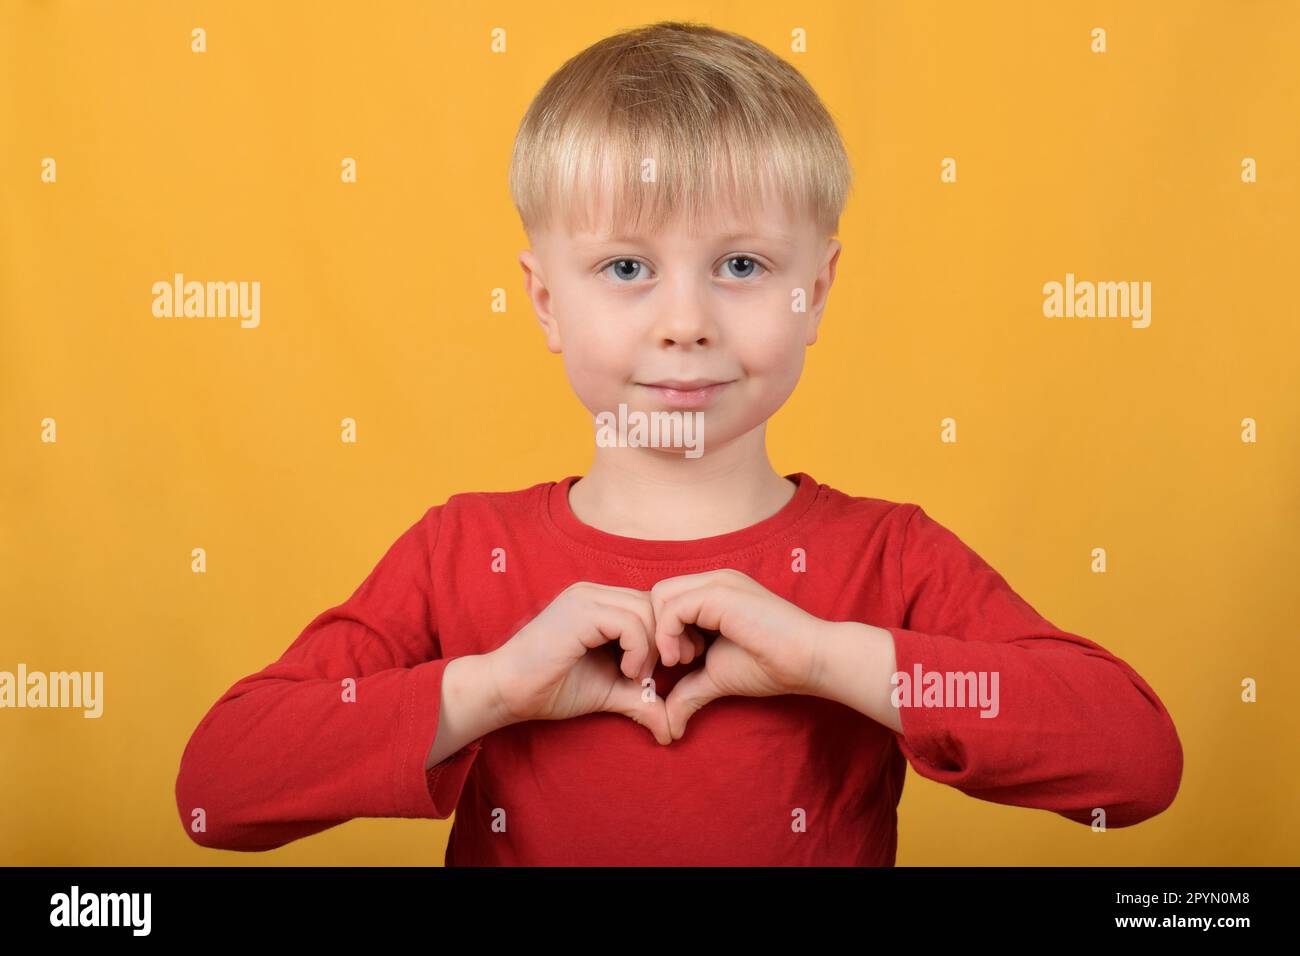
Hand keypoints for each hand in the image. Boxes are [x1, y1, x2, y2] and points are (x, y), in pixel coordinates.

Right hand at [485, 582, 672, 744]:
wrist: (505, 692)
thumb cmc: (551, 688)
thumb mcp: (609, 691)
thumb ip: (641, 699)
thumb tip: (673, 729)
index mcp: (601, 602)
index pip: (652, 606)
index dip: (669, 635)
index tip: (669, 668)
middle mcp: (594, 592)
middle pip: (655, 605)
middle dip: (669, 640)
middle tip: (660, 674)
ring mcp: (586, 598)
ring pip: (647, 611)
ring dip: (652, 649)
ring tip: (636, 677)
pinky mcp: (580, 611)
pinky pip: (629, 623)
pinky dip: (637, 650)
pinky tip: (625, 672)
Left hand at [650, 569, 824, 740]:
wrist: (809, 661)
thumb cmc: (770, 666)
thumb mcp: (716, 676)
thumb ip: (688, 690)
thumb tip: (668, 725)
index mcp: (713, 594)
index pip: (665, 601)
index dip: (660, 633)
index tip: (674, 665)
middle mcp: (713, 581)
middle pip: (657, 594)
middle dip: (654, 630)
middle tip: (673, 663)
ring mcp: (717, 583)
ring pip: (660, 595)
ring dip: (661, 633)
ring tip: (683, 660)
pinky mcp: (720, 593)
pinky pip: (673, 607)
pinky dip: (668, 636)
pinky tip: (688, 658)